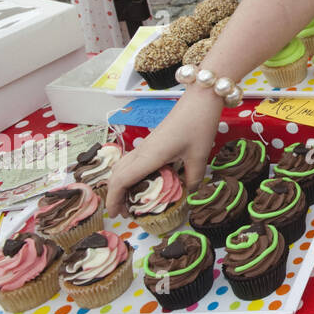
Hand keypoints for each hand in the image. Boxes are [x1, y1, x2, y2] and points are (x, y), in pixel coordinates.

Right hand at [104, 88, 222, 216]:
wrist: (200, 98)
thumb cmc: (198, 125)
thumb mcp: (199, 156)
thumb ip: (193, 178)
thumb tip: (190, 195)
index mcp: (149, 156)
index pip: (121, 181)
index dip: (114, 200)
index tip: (116, 215)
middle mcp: (142, 150)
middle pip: (116, 174)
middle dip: (115, 195)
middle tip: (125, 211)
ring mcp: (146, 144)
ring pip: (123, 166)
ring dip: (122, 183)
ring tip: (133, 199)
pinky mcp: (153, 141)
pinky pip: (133, 160)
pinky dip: (131, 173)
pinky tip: (146, 181)